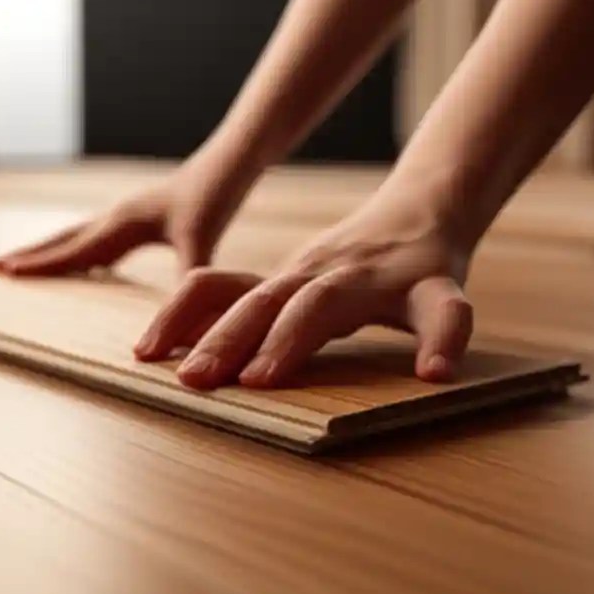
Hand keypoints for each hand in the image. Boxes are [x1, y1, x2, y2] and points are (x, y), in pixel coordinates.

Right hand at [0, 156, 250, 275]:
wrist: (231, 161)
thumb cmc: (216, 196)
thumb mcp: (200, 241)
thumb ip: (186, 279)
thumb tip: (177, 315)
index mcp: (124, 223)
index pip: (74, 250)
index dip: (40, 265)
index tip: (4, 272)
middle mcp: (119, 215)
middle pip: (66, 238)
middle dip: (33, 255)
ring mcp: (129, 212)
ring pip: (81, 234)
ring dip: (54, 249)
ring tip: (28, 262)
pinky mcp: (143, 213)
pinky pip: (102, 235)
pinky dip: (84, 249)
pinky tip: (92, 261)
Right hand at [134, 184, 474, 389]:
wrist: (411, 214)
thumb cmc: (429, 267)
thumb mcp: (447, 298)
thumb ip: (446, 332)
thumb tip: (436, 375)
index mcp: (354, 281)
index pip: (316, 309)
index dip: (287, 340)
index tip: (257, 379)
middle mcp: (310, 273)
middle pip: (260, 300)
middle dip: (223, 338)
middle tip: (192, 379)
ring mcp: (283, 273)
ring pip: (227, 287)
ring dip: (186, 318)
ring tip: (146, 355)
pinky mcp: (267, 280)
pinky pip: (217, 288)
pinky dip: (183, 309)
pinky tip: (152, 343)